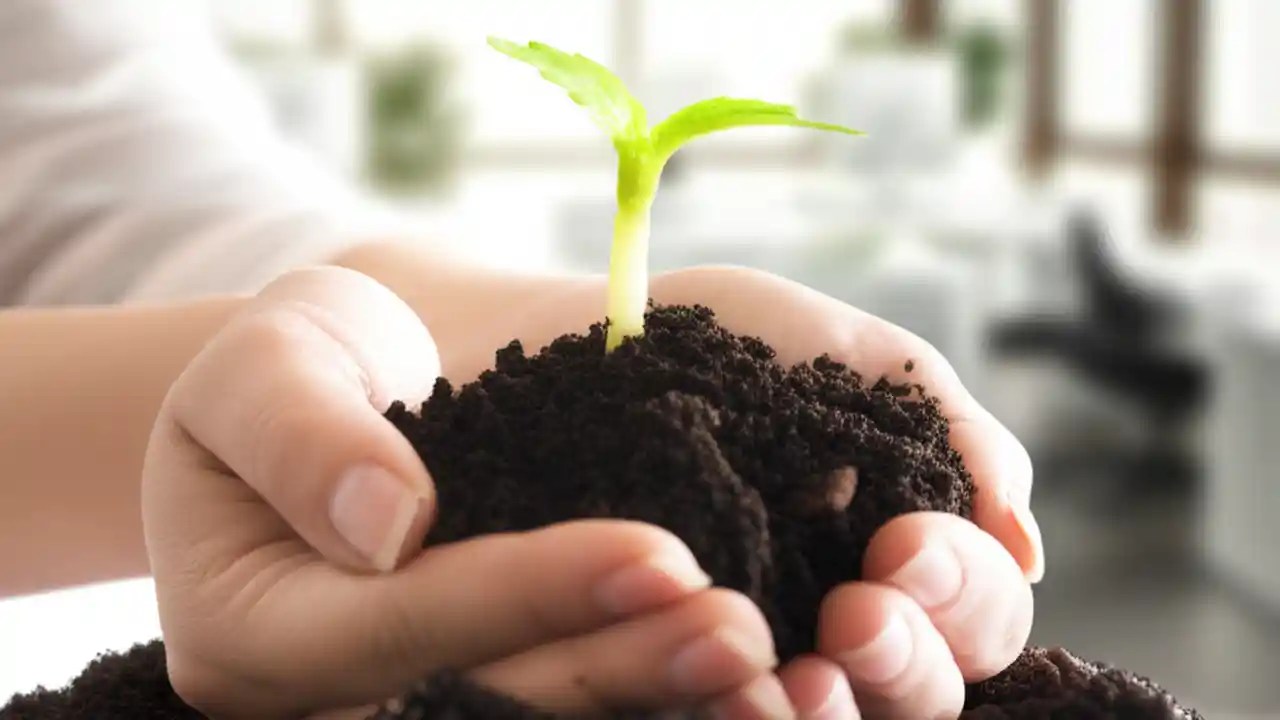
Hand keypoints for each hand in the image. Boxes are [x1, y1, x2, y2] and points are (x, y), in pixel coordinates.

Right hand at [141, 267, 786, 718]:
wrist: (305, 415)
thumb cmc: (277, 378)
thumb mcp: (257, 368)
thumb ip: (300, 436)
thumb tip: (392, 521)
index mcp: (259, 631)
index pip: (406, 623)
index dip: (534, 594)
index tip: (660, 554)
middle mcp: (334, 700)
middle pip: (485, 700)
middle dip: (619, 668)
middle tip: (745, 632)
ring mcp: (403, 702)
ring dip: (649, 697)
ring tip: (763, 661)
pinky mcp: (473, 678)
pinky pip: (558, 697)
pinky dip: (645, 689)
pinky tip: (739, 670)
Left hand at [651, 267, 1040, 718]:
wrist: (578, 344)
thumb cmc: (722, 339)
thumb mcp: (853, 356)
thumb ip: (951, 433)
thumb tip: (1027, 550)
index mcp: (903, 544)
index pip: (980, 609)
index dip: (965, 591)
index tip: (904, 545)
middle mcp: (847, 614)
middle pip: (930, 688)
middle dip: (910, 658)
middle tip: (854, 614)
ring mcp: (766, 649)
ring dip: (842, 713)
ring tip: (805, 681)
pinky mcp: (681, 669)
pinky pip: (736, 716)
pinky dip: (751, 717)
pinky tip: (734, 695)